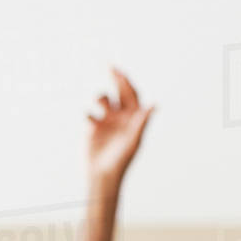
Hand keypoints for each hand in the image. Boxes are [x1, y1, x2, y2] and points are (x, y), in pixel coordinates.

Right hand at [86, 68, 152, 188]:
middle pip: (119, 91)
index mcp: (134, 117)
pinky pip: (89, 114)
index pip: (131, 94)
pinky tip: (90, 120)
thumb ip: (142, 122)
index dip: (126, 82)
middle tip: (108, 65)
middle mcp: (121, 116)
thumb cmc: (121, 160)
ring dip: (100, 98)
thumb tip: (153, 105)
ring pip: (103, 100)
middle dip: (115, 78)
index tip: (119, 71)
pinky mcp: (93, 128)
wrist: (103, 175)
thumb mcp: (134, 141)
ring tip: (99, 105)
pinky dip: (87, 113)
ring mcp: (107, 120)